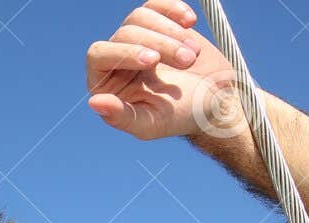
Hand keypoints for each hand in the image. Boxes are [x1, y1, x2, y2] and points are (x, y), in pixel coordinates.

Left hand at [85, 1, 240, 141]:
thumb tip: (94, 102)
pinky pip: (156, 4)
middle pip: (124, 33)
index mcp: (106, 83)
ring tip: (193, 55)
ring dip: (171, 33)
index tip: (153, 61)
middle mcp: (116, 58)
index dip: (124, 53)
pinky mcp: (157, 22)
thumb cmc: (179, 116)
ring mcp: (137, 37)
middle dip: (159, 45)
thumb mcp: (150, 124)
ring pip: (140, 16)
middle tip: (187, 62)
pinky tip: (190, 22)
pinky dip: (174, 9)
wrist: (215, 99)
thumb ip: (121, 117)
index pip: (97, 55)